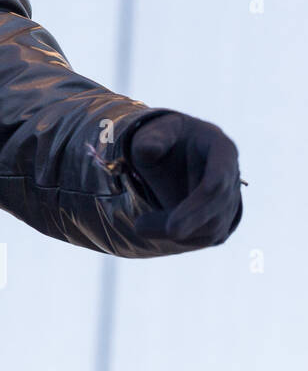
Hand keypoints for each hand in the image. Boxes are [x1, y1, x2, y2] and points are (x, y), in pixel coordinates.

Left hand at [126, 112, 242, 247]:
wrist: (172, 149)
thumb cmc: (164, 138)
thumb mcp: (155, 132)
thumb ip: (153, 138)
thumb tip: (147, 149)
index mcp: (221, 148)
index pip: (220, 176)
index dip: (202, 197)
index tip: (179, 216)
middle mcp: (231, 175)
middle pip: (216, 205)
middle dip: (185, 219)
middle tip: (142, 227)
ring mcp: (230, 198)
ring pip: (213, 227)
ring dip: (178, 233)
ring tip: (140, 225)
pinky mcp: (221, 217)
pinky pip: (207, 236)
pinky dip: (181, 238)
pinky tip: (153, 229)